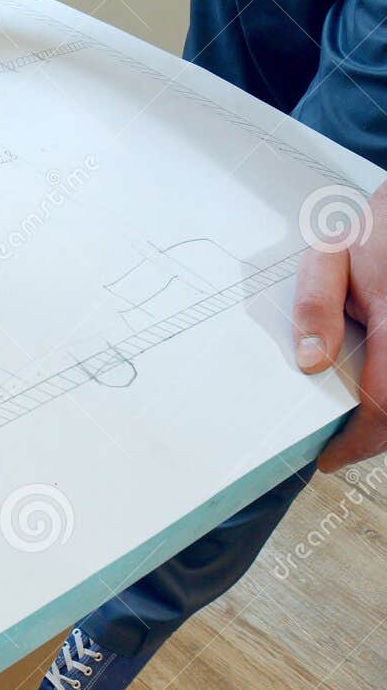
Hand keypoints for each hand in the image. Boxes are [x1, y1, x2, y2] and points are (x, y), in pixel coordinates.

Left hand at [292, 182, 386, 470]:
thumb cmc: (379, 232)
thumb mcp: (329, 258)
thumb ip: (315, 307)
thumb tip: (310, 363)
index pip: (386, 402)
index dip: (359, 441)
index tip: (330, 457)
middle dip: (377, 440)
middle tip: (344, 448)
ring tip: (361, 426)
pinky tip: (380, 398)